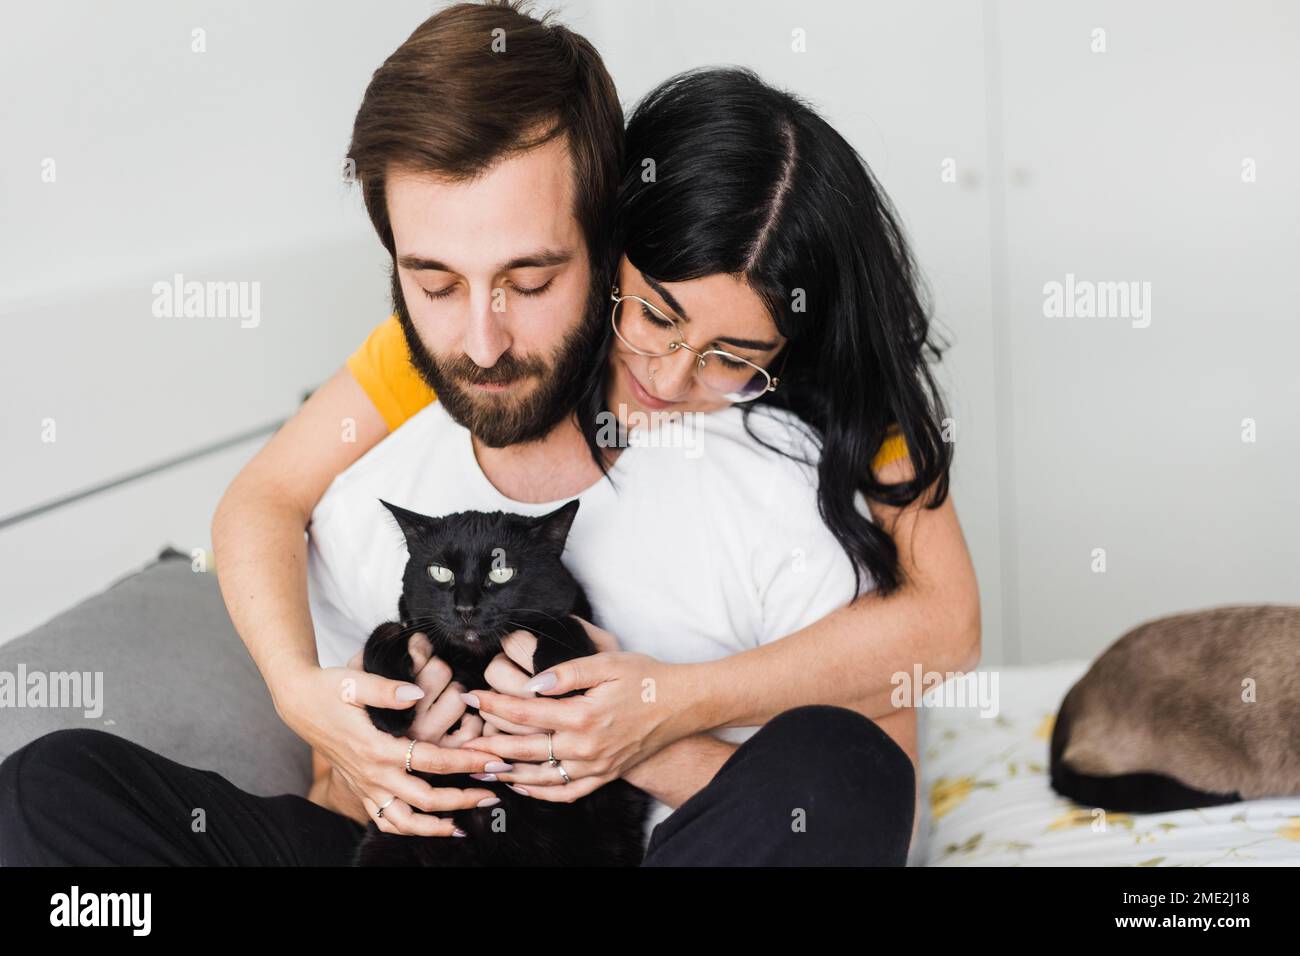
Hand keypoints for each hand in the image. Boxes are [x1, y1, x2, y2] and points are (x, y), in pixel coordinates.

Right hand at [274, 632, 506, 836]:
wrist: (299, 703)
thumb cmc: (330, 689)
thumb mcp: (355, 681)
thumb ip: (386, 688)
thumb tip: (416, 692)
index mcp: (377, 748)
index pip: (432, 760)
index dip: (467, 762)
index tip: (494, 761)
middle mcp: (373, 774)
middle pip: (426, 799)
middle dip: (464, 798)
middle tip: (495, 792)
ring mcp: (366, 786)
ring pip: (404, 822)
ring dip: (437, 827)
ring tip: (466, 825)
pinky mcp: (361, 789)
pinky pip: (385, 820)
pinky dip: (409, 829)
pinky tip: (432, 827)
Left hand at [459, 617, 703, 802]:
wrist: (682, 705)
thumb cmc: (646, 678)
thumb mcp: (608, 663)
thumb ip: (567, 672)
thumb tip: (533, 683)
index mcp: (583, 715)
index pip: (526, 712)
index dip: (494, 704)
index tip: (472, 697)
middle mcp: (586, 746)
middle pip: (525, 748)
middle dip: (490, 742)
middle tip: (463, 737)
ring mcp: (595, 766)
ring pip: (540, 777)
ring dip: (507, 772)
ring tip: (481, 767)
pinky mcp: (604, 775)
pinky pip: (565, 792)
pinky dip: (539, 792)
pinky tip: (521, 785)